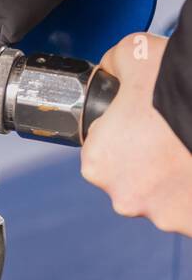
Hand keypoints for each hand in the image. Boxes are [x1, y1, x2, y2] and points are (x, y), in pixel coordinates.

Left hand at [81, 34, 191, 235]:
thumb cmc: (184, 87)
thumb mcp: (138, 53)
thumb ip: (116, 62)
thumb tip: (112, 66)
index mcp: (97, 159)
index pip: (105, 147)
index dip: (128, 130)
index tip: (150, 122)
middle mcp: (122, 195)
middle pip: (133, 175)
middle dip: (152, 159)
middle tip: (175, 135)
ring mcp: (161, 215)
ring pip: (165, 195)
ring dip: (178, 178)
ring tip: (190, 149)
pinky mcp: (191, 225)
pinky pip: (190, 209)